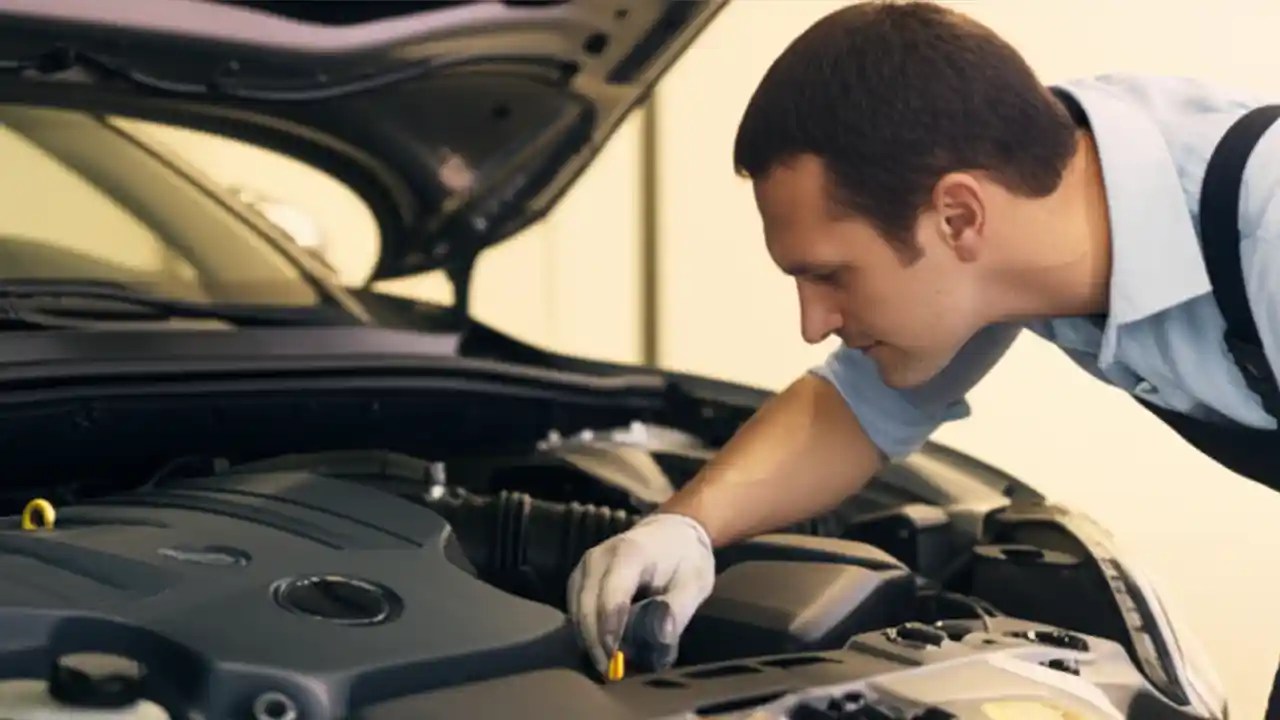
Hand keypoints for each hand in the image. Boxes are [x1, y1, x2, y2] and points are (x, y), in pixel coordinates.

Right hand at [566, 512, 715, 675]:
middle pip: (587, 604)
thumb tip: (659, 640)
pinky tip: (598, 645)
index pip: (612, 594)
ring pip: (576, 607)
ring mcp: (587, 563)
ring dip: (588, 637)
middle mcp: (600, 556)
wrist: (673, 530)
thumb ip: (677, 610)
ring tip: (606, 663)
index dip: (610, 628)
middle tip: (610, 671)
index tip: (615, 659)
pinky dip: (584, 627)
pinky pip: (575, 605)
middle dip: (595, 641)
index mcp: (630, 553)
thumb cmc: (686, 559)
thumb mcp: (695, 584)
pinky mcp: (582, 574)